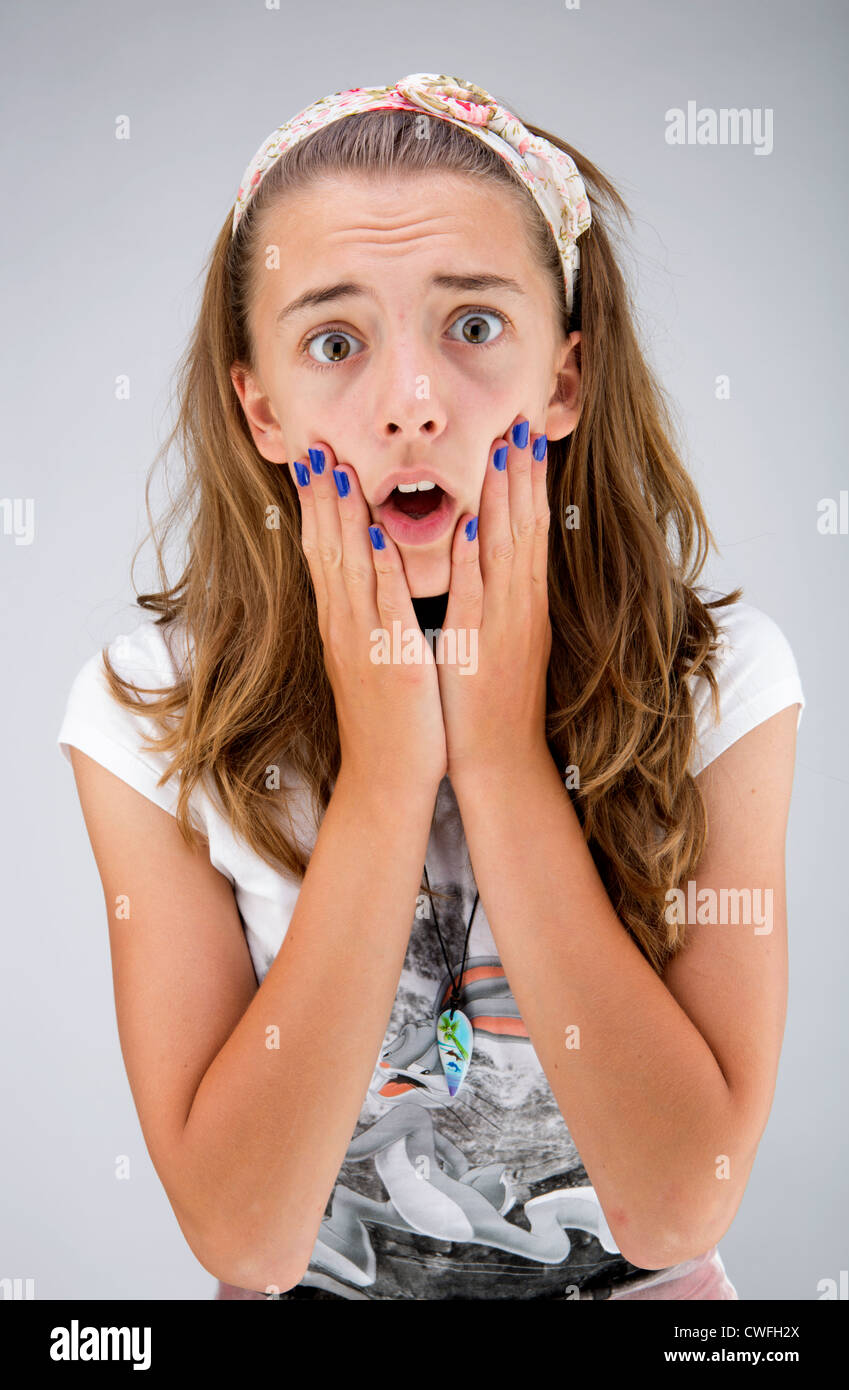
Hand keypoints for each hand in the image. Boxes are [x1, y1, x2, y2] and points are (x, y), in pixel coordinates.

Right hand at [289, 441, 447, 791]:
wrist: (388, 778)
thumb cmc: (388, 720)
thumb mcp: (370, 658)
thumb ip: (366, 616)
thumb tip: (364, 578)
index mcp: (343, 623)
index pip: (323, 552)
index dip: (318, 504)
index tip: (315, 459)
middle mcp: (345, 626)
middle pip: (326, 549)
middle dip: (322, 495)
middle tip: (317, 443)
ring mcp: (365, 643)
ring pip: (348, 567)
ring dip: (343, 514)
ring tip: (339, 467)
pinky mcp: (393, 662)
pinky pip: (387, 606)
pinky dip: (381, 568)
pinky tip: (376, 533)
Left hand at [435, 414, 552, 783]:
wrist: (502, 759)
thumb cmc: (492, 702)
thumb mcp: (500, 637)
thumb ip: (499, 596)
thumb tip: (490, 555)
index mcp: (521, 601)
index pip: (528, 527)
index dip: (527, 479)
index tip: (523, 434)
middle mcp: (519, 605)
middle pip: (525, 526)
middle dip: (524, 471)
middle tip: (521, 418)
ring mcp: (504, 626)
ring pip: (507, 551)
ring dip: (505, 499)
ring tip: (505, 449)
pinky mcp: (478, 649)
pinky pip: (476, 599)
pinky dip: (474, 563)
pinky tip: (471, 528)